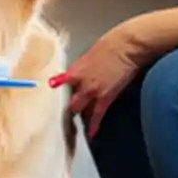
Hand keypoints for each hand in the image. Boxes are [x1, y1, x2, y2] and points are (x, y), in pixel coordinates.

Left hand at [50, 19, 154, 138]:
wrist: (126, 46)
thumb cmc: (110, 44)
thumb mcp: (89, 54)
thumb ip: (81, 67)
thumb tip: (78, 75)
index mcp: (74, 69)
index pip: (60, 85)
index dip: (57, 92)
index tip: (51, 97)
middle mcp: (80, 82)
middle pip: (68, 99)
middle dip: (68, 106)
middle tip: (66, 113)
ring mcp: (92, 91)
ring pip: (79, 109)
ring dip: (79, 114)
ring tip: (77, 123)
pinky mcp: (105, 98)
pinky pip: (97, 115)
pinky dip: (93, 125)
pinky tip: (91, 133)